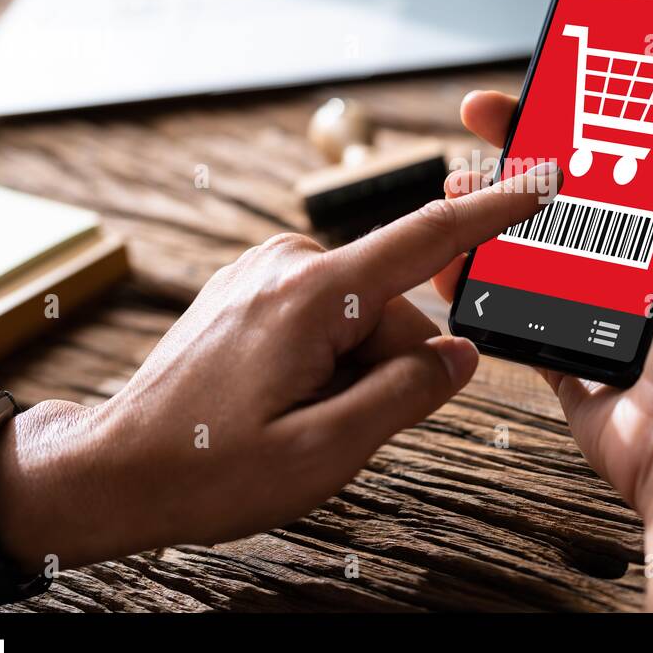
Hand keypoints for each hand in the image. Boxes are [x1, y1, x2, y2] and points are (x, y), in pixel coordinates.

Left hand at [0, 162, 561, 576]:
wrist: (112, 471)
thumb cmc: (209, 468)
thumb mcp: (325, 451)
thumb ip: (405, 394)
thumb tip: (459, 355)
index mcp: (312, 294)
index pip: (423, 240)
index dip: (492, 212)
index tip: (539, 181)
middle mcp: (287, 264)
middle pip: (392, 307)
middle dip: (387, 368)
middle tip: (331, 428)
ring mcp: (264, 272)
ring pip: (359, 316)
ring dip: (352, 371)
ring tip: (292, 420)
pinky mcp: (251, 289)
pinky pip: (324, 316)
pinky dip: (326, 359)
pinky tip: (280, 401)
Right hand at [433, 52, 652, 609]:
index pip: (627, 144)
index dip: (586, 107)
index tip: (549, 74)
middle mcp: (642, 254)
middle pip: (567, 183)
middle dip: (520, 146)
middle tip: (478, 117)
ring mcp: (598, 300)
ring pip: (529, 237)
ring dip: (489, 205)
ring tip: (456, 184)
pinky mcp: (563, 344)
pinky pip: (510, 303)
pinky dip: (477, 277)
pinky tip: (451, 252)